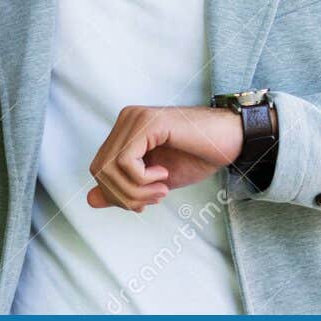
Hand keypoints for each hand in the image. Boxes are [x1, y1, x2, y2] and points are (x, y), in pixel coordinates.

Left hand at [86, 105, 243, 211]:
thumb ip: (124, 188)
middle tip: (154, 199)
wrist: (230, 141)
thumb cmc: (197, 157)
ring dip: (135, 190)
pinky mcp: (148, 123)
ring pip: (109, 167)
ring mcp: (136, 118)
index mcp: (126, 130)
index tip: (144, 202)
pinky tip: (163, 176)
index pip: (99, 169)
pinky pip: (126, 162)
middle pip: (100, 170)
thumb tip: (90, 200)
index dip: (117, 195)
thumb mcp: (154, 181)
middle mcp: (127, 118)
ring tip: (161, 190)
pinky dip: (142, 179)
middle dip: (124, 196)